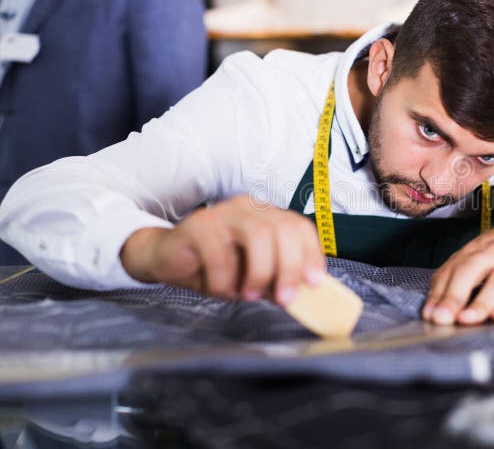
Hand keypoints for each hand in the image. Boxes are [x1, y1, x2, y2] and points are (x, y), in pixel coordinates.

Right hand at [119, 195, 326, 305]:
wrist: (165, 258)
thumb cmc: (213, 267)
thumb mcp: (251, 275)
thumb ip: (276, 278)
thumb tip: (303, 293)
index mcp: (266, 215)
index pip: (299, 227)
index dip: (311, 254)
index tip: (314, 282)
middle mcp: (248, 208)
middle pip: (283, 229)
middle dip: (289, 267)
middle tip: (284, 298)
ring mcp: (223, 213)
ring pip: (258, 235)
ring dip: (259, 272)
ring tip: (248, 294)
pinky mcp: (198, 225)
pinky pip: (221, 253)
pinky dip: (224, 279)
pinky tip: (219, 288)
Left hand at [422, 214, 493, 324]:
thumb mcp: (478, 253)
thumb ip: (458, 275)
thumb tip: (436, 302)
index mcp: (472, 251)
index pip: (449, 271)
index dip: (437, 294)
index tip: (428, 314)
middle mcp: (490, 255)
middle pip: (467, 274)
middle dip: (452, 298)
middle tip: (440, 319)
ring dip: (479, 304)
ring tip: (465, 320)